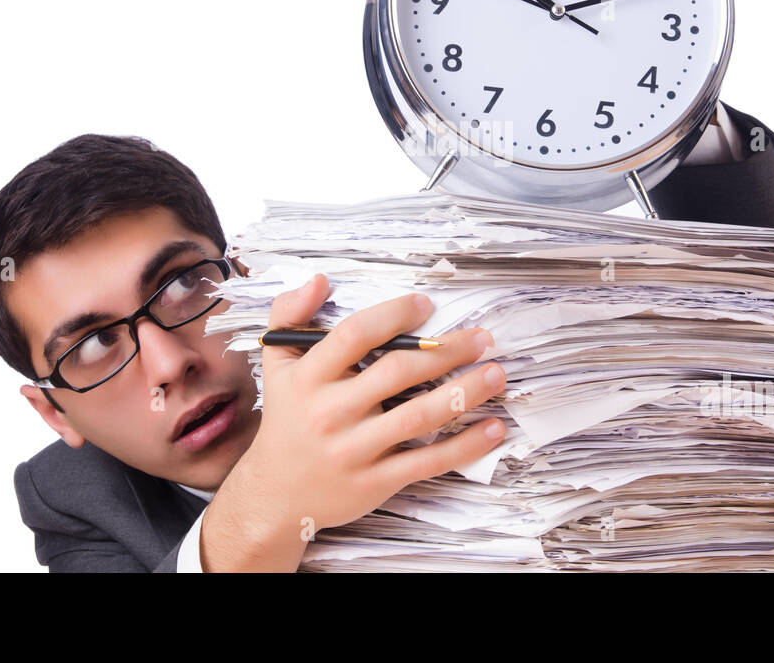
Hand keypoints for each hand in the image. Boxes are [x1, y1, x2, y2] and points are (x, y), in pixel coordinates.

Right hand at [201, 274, 505, 570]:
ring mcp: (355, 450)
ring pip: (420, 415)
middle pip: (398, 372)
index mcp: (308, 377)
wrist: (276, 494)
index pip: (356, 335)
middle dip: (446, 351)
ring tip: (496, 373)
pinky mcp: (376, 481)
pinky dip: (466, 445)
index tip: (426, 305)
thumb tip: (320, 279)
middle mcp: (331, 412)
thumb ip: (290, 315)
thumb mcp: (277, 364)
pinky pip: (428, 461)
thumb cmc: (287, 420)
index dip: (395, 315)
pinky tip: (494, 428)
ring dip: (465, 392)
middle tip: (482, 338)